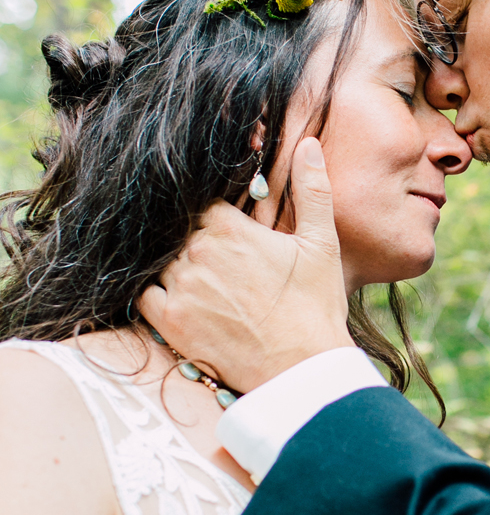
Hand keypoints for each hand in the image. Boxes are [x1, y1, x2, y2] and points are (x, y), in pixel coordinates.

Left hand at [140, 138, 352, 392]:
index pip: (201, 204)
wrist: (301, 370)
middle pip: (177, 231)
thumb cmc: (315, 307)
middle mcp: (197, 253)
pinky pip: (142, 294)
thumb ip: (312, 190)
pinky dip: (153, 291)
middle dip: (192, 240)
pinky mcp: (169, 322)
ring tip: (199, 279)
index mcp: (230, 229)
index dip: (212, 214)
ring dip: (173, 264)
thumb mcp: (322, 244)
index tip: (223, 227)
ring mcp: (180, 288)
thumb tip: (308, 144)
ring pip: (158, 259)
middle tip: (215, 260)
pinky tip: (174, 297)